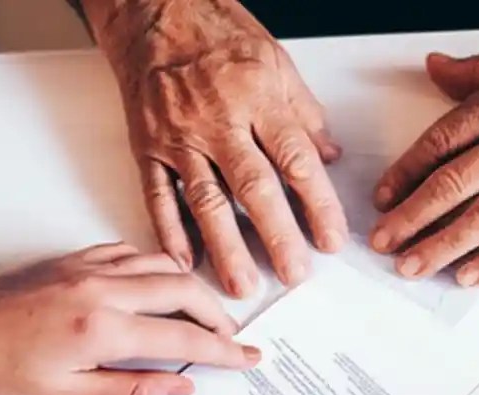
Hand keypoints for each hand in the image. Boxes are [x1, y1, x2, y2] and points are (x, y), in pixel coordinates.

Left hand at [0, 243, 257, 394]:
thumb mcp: (65, 394)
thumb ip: (131, 387)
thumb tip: (181, 386)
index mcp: (101, 327)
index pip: (183, 337)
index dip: (223, 350)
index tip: (248, 359)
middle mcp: (100, 289)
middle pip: (184, 290)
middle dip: (218, 314)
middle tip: (234, 338)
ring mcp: (87, 267)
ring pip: (162, 264)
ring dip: (192, 287)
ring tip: (204, 314)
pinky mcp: (73, 258)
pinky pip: (131, 253)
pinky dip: (156, 267)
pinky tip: (159, 287)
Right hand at [86, 0, 346, 295]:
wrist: (151, 9)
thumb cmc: (216, 33)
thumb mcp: (275, 60)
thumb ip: (304, 113)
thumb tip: (330, 156)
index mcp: (258, 97)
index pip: (295, 160)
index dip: (317, 204)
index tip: (332, 239)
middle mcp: (217, 120)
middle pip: (253, 187)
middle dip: (277, 235)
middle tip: (294, 274)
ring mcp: (178, 136)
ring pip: (205, 200)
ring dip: (225, 247)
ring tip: (242, 284)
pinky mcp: (146, 146)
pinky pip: (158, 195)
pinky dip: (169, 231)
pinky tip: (185, 262)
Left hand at [370, 33, 478, 286]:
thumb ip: (477, 71)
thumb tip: (434, 69)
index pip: (441, 141)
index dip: (407, 172)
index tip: (384, 196)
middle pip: (454, 185)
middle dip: (412, 217)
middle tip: (383, 241)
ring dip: (443, 245)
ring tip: (412, 266)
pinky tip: (470, 276)